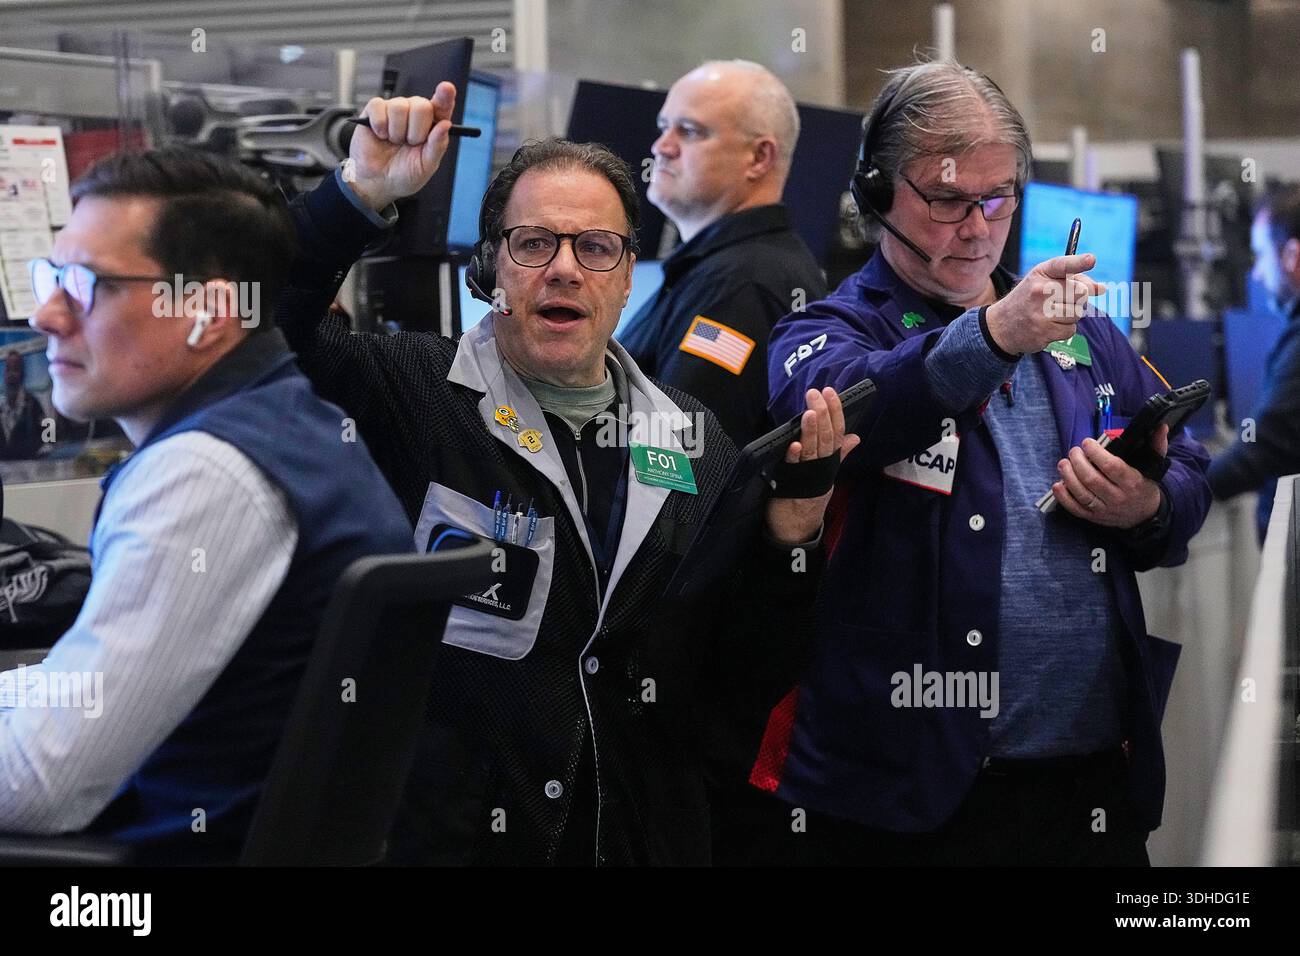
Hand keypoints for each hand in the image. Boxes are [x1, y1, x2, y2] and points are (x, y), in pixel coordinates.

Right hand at [345, 83, 456, 210]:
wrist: (377, 182)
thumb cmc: (404, 174)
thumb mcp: (426, 166)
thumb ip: (437, 146)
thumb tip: (445, 124)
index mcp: (432, 126)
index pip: (442, 106)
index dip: (445, 96)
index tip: (447, 88)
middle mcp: (415, 113)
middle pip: (421, 106)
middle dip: (416, 131)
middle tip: (409, 144)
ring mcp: (395, 109)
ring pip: (399, 107)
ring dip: (396, 131)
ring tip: (393, 142)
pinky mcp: (375, 109)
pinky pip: (379, 106)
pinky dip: (380, 125)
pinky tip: (380, 135)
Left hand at [765, 387, 862, 545]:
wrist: (797, 529)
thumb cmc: (809, 498)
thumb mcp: (826, 474)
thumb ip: (839, 454)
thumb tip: (855, 437)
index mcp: (829, 461)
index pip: (837, 432)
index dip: (835, 412)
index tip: (830, 392)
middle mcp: (822, 467)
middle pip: (826, 438)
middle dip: (823, 414)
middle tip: (817, 393)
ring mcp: (808, 477)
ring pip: (813, 450)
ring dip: (812, 431)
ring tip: (810, 412)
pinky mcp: (791, 486)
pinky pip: (794, 469)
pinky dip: (795, 457)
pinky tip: (794, 444)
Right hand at [984, 253, 1104, 355]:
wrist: (1001, 326)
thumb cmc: (1030, 299)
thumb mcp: (1046, 282)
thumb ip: (1075, 281)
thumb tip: (1102, 289)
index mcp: (1040, 274)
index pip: (1062, 265)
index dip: (1078, 262)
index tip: (1091, 260)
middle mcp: (1040, 291)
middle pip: (1081, 293)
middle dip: (1079, 298)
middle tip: (1064, 300)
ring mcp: (1041, 313)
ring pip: (1078, 313)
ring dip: (1071, 315)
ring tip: (1052, 314)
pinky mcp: (1043, 332)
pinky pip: (1071, 330)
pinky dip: (1064, 330)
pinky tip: (1049, 326)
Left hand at [1051, 424, 1168, 527]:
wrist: (1145, 515)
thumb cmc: (1145, 485)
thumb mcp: (1154, 466)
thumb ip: (1156, 445)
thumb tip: (1161, 426)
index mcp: (1132, 482)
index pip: (1111, 467)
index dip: (1096, 453)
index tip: (1087, 443)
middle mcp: (1117, 497)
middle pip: (1092, 479)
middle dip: (1078, 462)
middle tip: (1073, 451)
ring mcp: (1104, 509)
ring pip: (1081, 493)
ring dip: (1068, 476)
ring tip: (1063, 463)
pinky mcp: (1093, 517)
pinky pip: (1075, 509)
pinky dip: (1063, 498)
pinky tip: (1058, 484)